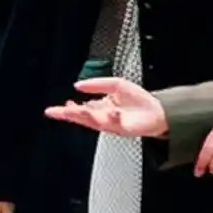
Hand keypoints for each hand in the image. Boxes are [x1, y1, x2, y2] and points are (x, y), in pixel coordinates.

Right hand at [43, 77, 167, 137]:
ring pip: (95, 121)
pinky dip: (113, 116)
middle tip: (60, 111)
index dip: (67, 110)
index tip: (54, 110)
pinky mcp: (125, 128)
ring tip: (75, 109)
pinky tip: (111, 110)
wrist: (158, 111)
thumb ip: (97, 84)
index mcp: (100, 108)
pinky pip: (116, 122)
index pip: (79, 110)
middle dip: (71, 115)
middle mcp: (104, 118)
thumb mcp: (115, 84)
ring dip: (86, 115)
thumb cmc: (138, 100)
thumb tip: (77, 85)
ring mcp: (113, 124)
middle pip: (83, 118)